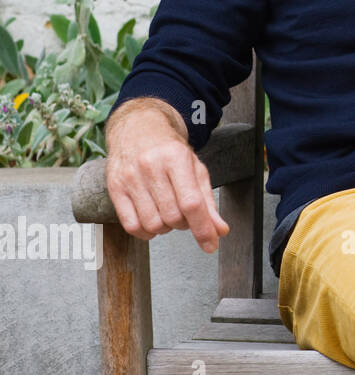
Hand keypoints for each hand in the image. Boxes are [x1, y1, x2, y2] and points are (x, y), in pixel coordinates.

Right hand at [105, 101, 229, 252]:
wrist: (138, 130)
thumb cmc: (170, 151)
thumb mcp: (196, 169)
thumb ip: (208, 202)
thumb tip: (220, 231)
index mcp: (176, 158)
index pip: (191, 203)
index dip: (203, 228)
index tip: (211, 244)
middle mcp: (150, 167)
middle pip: (173, 216)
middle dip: (184, 224)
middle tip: (185, 214)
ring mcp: (129, 178)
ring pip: (152, 224)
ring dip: (165, 228)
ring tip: (168, 214)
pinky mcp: (114, 188)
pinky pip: (131, 225)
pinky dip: (146, 232)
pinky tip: (152, 221)